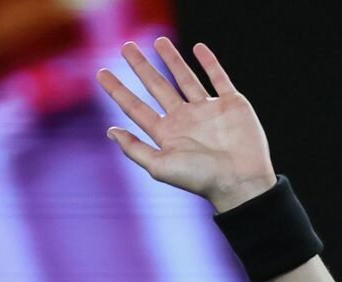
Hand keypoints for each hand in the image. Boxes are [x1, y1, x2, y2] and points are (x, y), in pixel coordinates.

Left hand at [97, 39, 277, 212]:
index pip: (136, 107)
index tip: (100, 73)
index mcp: (166, 134)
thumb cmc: (200, 179)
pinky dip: (210, 63)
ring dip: (172, 59)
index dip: (118, 91)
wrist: (240, 180)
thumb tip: (110, 131)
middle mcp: (184, 120)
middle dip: (141, 67)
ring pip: (185, 78)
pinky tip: (198, 48)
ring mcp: (207, 110)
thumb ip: (135, 149)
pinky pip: (218, 78)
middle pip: (156, 86)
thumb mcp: (160, 166)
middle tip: (126, 46)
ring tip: (158, 41)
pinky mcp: (230, 104)